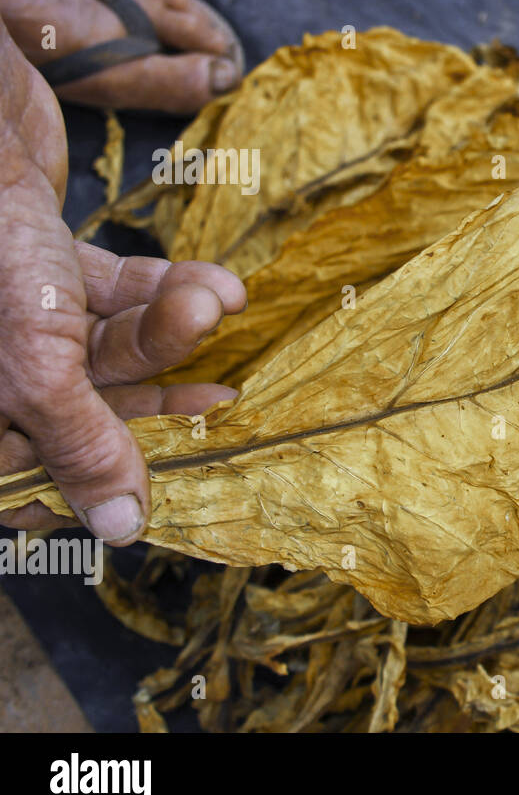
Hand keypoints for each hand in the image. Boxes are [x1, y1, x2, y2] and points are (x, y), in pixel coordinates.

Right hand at [0, 19, 244, 542]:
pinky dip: (165, 293)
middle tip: (223, 394)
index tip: (176, 485)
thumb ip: (80, 441)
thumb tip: (120, 528)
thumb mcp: (32, 360)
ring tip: (220, 302)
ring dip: (174, 329)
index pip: (30, 478)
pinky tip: (218, 287)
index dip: (98, 485)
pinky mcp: (46, 266)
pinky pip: (116, 297)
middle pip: (87, 410)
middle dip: (160, 391)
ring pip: (111, 346)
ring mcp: (18, 315)